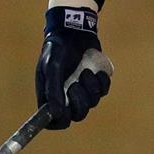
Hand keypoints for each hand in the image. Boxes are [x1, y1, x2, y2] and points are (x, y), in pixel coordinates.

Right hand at [35, 5, 114, 129]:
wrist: (74, 31)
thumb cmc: (58, 48)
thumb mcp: (52, 67)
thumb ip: (53, 90)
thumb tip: (55, 113)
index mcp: (50, 96)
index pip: (55, 121)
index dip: (60, 122)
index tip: (65, 114)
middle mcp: (66, 96)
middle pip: (77, 115)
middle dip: (79, 102)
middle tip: (75, 85)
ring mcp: (82, 90)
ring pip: (92, 103)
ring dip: (90, 88)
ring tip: (85, 71)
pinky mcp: (95, 82)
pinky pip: (103, 91)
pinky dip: (101, 81)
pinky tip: (96, 71)